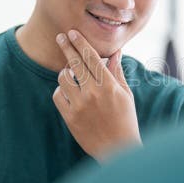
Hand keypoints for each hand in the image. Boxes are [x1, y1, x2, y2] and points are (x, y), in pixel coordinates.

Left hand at [53, 30, 140, 161]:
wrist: (118, 150)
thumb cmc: (126, 120)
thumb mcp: (126, 95)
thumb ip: (117, 72)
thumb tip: (115, 52)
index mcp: (108, 85)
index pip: (91, 57)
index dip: (80, 42)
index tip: (72, 32)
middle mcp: (92, 93)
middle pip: (74, 62)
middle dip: (66, 46)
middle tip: (61, 37)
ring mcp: (79, 105)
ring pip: (63, 78)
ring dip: (66, 72)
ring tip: (70, 72)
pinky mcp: (69, 117)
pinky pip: (57, 95)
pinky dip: (61, 90)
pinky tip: (68, 90)